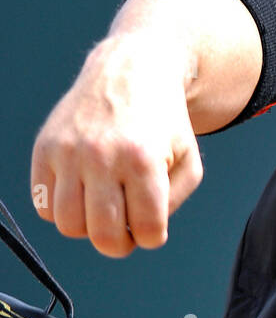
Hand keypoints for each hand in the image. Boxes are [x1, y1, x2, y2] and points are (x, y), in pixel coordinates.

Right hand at [31, 31, 202, 256]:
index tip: (153, 227)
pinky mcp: (45, 149)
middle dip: (119, 245)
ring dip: (89, 228)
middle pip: (102, 235)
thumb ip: (172, 203)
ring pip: (68, 225)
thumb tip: (141, 233)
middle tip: (127, 232)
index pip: (146, 230)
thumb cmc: (163, 123)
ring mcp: (68, 152)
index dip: (153, 237)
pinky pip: (44, 205)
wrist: (131, 72)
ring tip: (105, 209)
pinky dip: (63, 210)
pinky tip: (84, 194)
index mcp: (143, 160)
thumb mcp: (188, 160)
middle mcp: (102, 156)